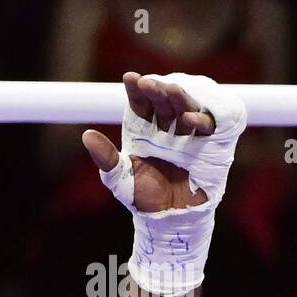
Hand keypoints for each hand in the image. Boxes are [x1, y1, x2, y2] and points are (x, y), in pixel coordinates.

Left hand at [82, 72, 215, 212]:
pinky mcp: (211, 143)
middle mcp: (167, 128)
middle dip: (158, 90)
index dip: (137, 90)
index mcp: (144, 131)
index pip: (141, 104)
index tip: (130, 78)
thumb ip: (105, 158)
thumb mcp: (119, 178)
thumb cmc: (143, 198)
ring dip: (181, 97)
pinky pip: (210, 125)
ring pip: (187, 107)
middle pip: (164, 101)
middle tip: (149, 82)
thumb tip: (86, 135)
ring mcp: (189, 134)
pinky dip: (202, 119)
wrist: (168, 219)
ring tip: (171, 89)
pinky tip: (189, 119)